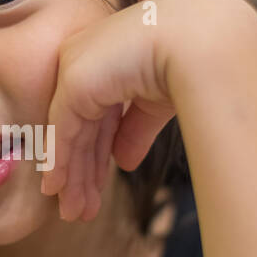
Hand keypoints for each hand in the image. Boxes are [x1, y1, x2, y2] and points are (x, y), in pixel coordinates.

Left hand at [41, 0, 193, 221]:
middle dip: (81, 171)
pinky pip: (62, 130)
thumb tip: (123, 163)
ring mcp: (76, 66)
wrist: (200, 44)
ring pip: (69, 132)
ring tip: (72, 212)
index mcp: (108, 55)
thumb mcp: (157, 102)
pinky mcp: (73, 82)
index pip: (96, 113)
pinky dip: (59, 162)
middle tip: (78, 209)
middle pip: (81, 126)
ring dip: (71, 176)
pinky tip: (56, 189)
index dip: (96, 153)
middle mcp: (85, 56)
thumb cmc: (190, 64)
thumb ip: (134, 130)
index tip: (94, 187)